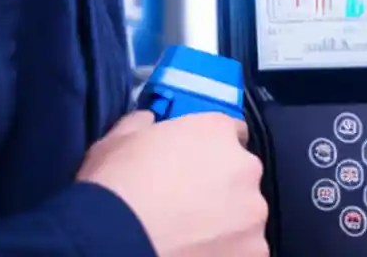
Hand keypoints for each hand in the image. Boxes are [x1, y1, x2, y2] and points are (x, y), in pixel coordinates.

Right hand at [78, 111, 268, 256]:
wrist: (111, 242)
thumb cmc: (113, 187)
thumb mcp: (116, 142)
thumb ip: (142, 126)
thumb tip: (147, 121)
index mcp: (217, 132)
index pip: (231, 133)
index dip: (211, 150)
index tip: (195, 166)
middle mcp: (245, 167)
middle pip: (241, 175)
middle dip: (222, 188)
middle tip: (189, 206)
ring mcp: (253, 213)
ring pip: (246, 216)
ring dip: (227, 223)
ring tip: (192, 238)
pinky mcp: (255, 251)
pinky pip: (245, 250)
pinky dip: (227, 252)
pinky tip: (198, 255)